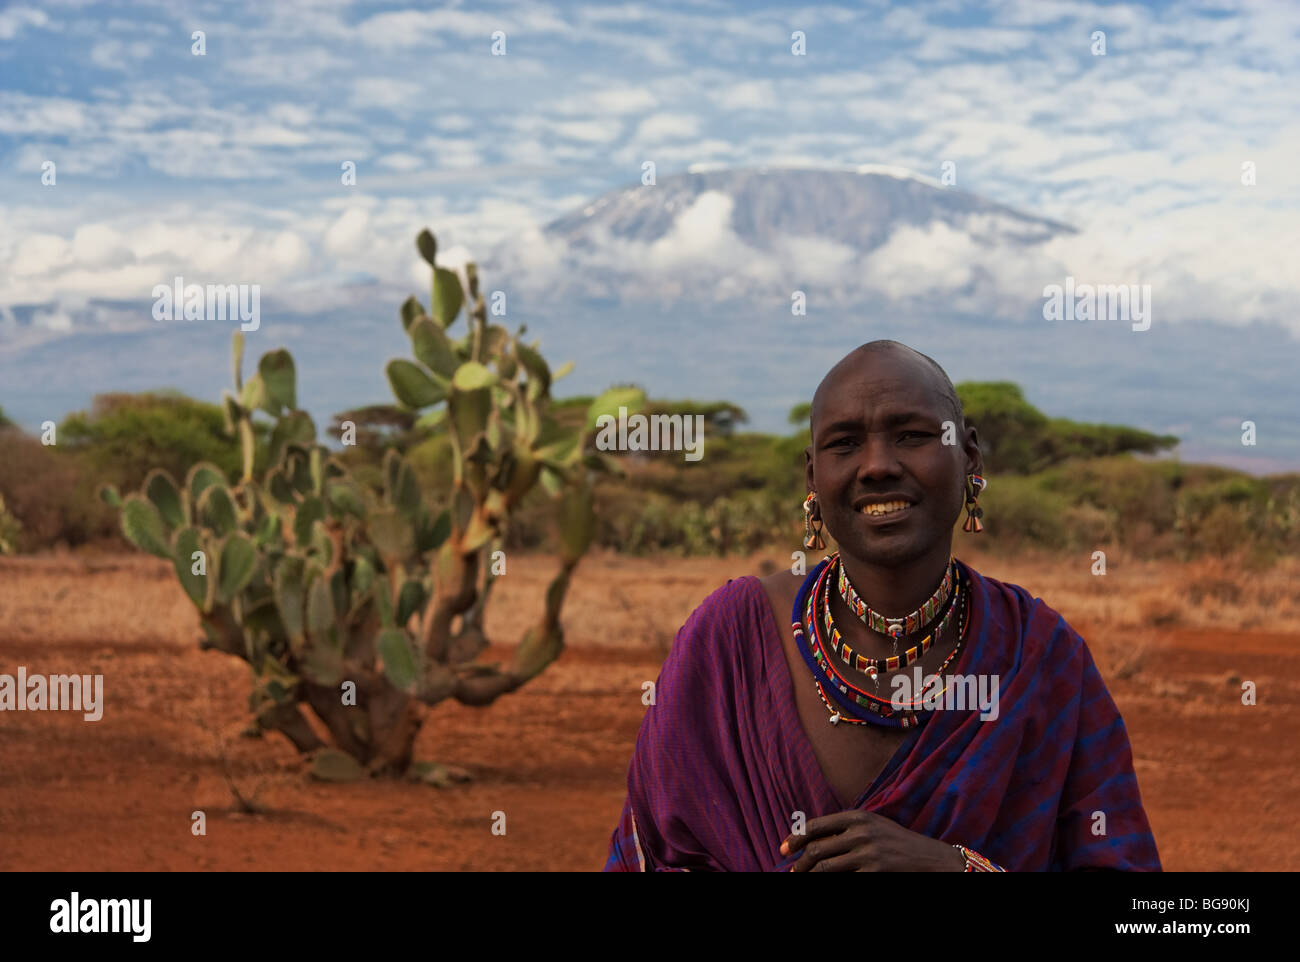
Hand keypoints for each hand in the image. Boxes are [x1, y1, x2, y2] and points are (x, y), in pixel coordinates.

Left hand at [780, 810, 966, 871]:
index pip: (816, 826)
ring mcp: (868, 853)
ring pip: (825, 867)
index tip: (783, 848)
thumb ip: (845, 827)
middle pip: (817, 849)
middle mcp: (861, 832)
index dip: (795, 838)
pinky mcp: (874, 872)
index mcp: (857, 816)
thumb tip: (812, 839)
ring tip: (801, 878)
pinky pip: (843, 880)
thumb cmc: (896, 841)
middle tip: (791, 871)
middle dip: (799, 863)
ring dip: (808, 875)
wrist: (928, 857)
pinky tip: (824, 883)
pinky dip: (829, 883)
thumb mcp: (872, 825)